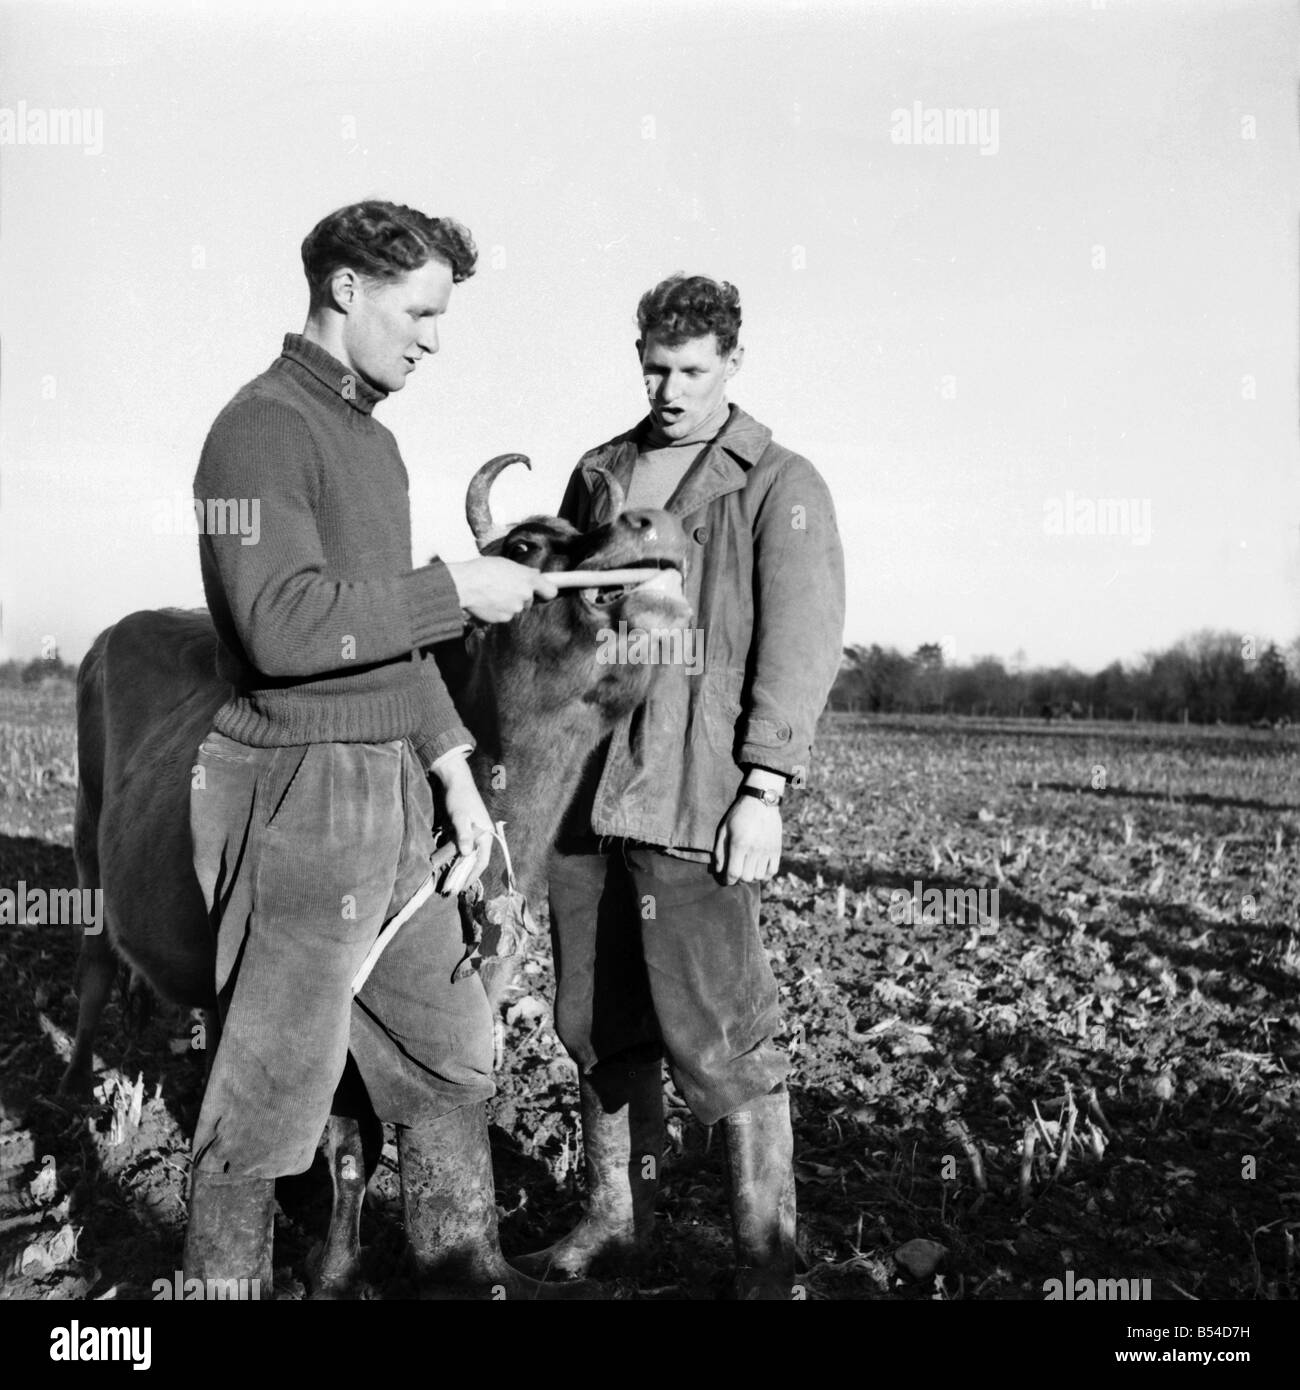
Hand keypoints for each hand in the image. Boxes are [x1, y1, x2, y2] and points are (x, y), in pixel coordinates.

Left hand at [430, 755, 493, 891]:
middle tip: (450, 888)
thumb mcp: (459, 816)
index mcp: (485, 834)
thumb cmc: (459, 798)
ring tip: (446, 880)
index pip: (481, 861)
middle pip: (474, 861)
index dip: (472, 876)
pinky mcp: (463, 830)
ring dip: (457, 867)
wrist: (455, 780)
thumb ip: (463, 835)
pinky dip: (453, 856)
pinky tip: (444, 864)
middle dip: (463, 875)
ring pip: (466, 855)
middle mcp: (481, 836)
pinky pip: (460, 848)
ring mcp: (472, 833)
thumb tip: (466, 853)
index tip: (460, 888)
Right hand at [445, 558, 557, 622]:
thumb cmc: (482, 570)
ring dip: (507, 603)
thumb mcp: (506, 564)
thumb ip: (523, 571)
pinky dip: (498, 611)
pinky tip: (487, 602)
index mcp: (528, 579)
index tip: (542, 591)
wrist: (464, 585)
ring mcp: (515, 608)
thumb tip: (536, 574)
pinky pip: (504, 615)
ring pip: (515, 608)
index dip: (546, 591)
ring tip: (492, 593)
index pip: (551, 591)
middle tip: (504, 588)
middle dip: (520, 596)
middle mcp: (525, 595)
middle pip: (529, 600)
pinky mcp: (504, 618)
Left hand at [712, 794, 781, 886]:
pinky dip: (764, 875)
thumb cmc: (739, 814)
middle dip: (738, 879)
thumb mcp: (724, 829)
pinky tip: (758, 869)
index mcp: (739, 844)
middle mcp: (754, 849)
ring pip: (759, 876)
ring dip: (751, 877)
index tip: (725, 879)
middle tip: (736, 872)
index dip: (727, 880)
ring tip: (746, 870)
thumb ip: (720, 851)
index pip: (733, 873)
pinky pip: (772, 871)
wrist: (761, 801)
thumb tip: (718, 870)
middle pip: (746, 878)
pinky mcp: (776, 849)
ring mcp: (767, 850)